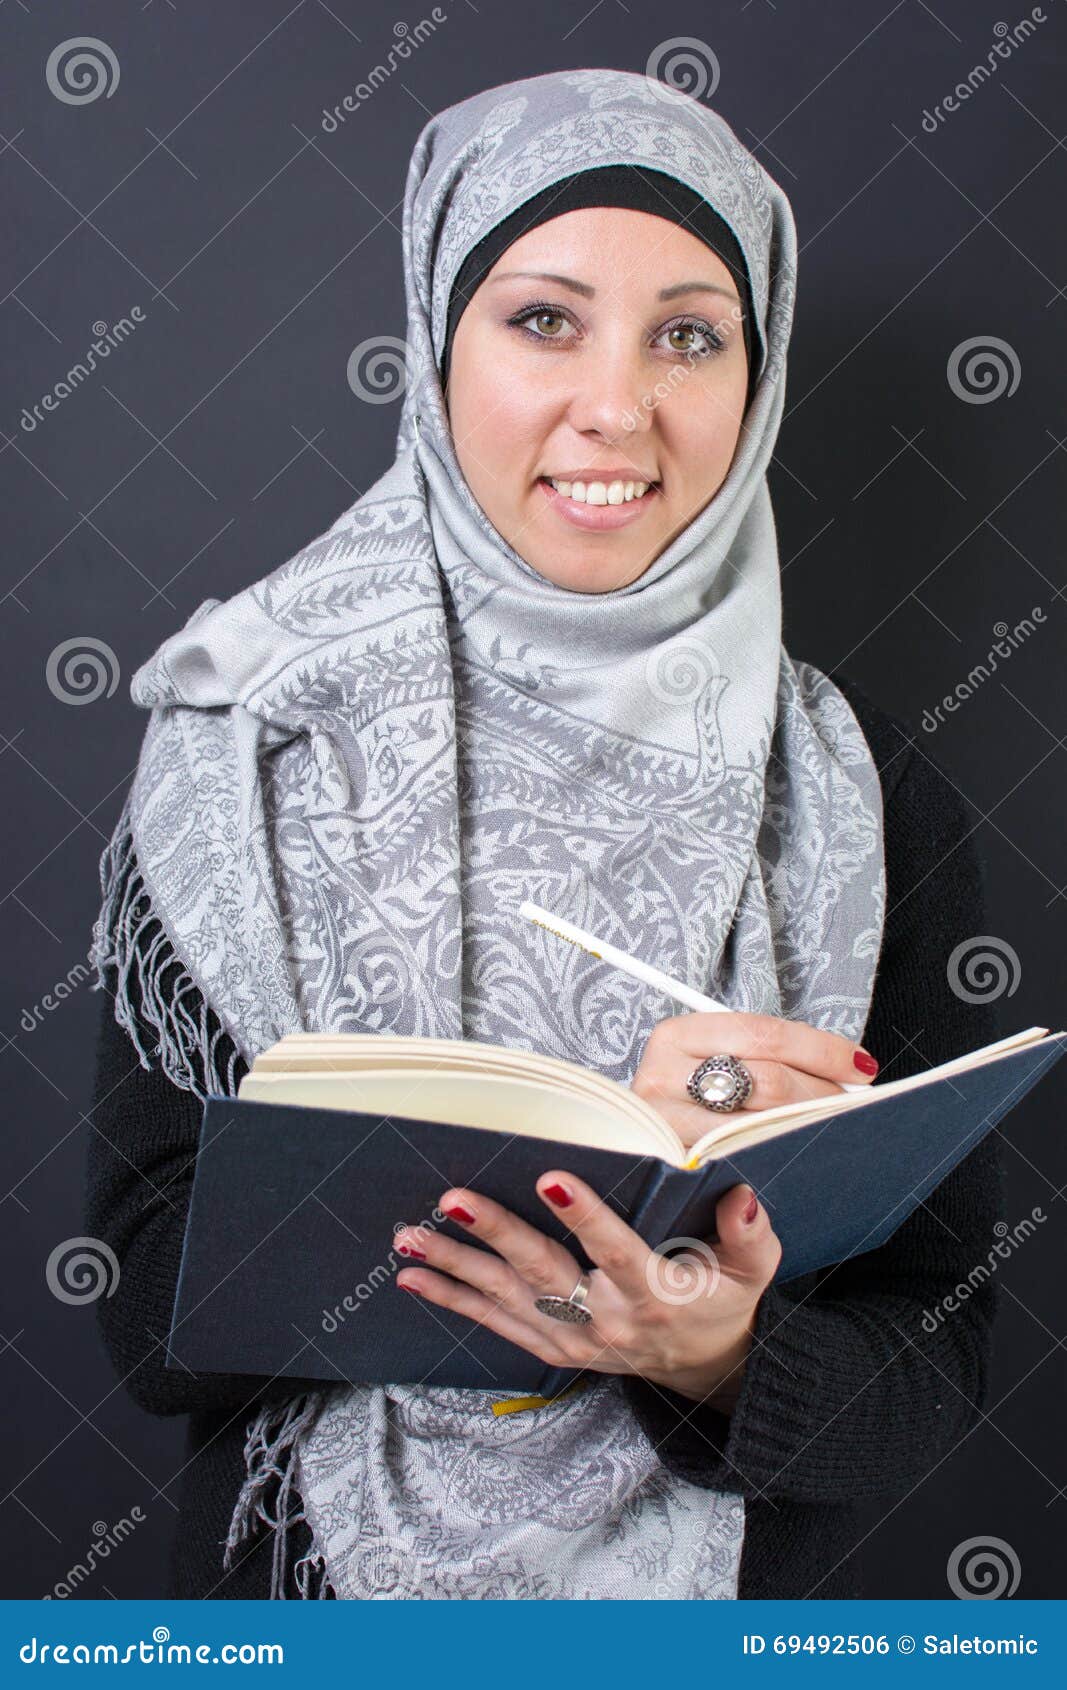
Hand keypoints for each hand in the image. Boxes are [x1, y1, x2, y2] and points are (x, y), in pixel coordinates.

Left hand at [394, 1172, 782, 1408]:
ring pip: (505, 1298)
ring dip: (454, 1266)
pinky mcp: (551, 1347)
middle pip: (542, 1272)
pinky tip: (413, 1277)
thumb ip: (749, 1235)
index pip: (615, 1251)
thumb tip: (740, 1196)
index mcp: (655, 1294)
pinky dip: (453, 1300)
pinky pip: (494, 1323)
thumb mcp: (752, 1271)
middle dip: (495, 1233)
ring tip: (409, 1237)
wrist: (705, 1366)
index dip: (585, 1216)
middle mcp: (606, 1320)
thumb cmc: (724, 1300)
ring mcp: (572, 1338)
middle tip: (454, 1199)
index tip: (552, 1178)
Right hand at [631, 1010, 878, 1147]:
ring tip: (829, 1127)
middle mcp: (659, 1076)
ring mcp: (662, 1125)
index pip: (764, 1035)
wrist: (644, 1156)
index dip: (820, 1050)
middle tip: (848, 1106)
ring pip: (758, 1125)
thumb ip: (771, 1058)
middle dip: (820, 1094)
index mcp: (676, 1035)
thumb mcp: (720, 1063)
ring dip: (804, 1128)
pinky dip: (775, 1157)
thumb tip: (852, 1068)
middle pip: (766, 1081)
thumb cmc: (696, 1101)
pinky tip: (796, 1153)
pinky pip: (739, 1162)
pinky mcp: (670, 1168)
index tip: (859, 1066)